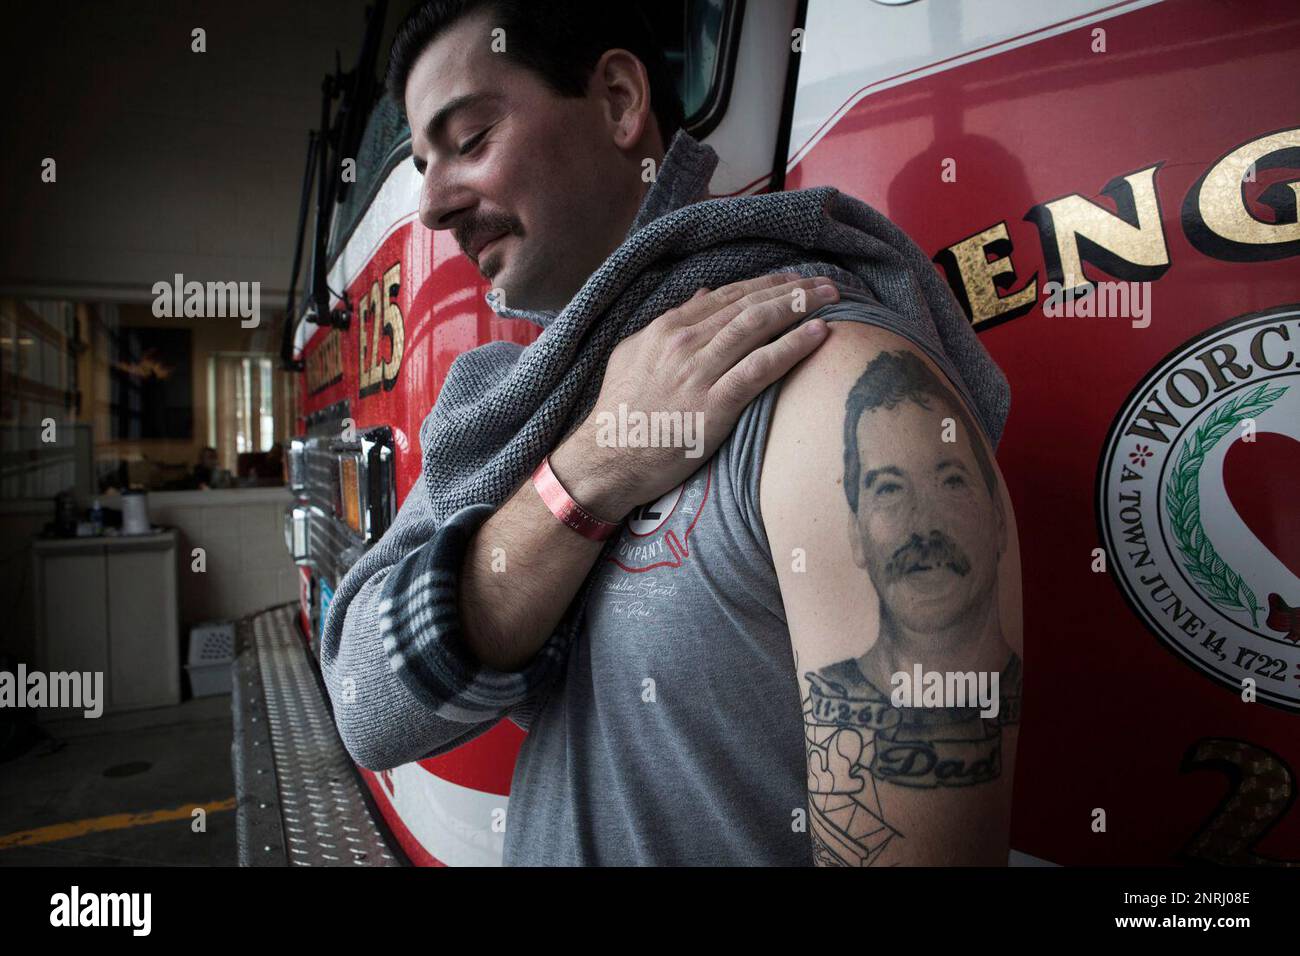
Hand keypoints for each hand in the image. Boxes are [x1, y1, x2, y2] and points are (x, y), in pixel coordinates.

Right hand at [550, 273, 838, 518]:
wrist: (606, 459)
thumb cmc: (621, 411)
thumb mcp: (635, 353)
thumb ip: (672, 322)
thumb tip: (705, 295)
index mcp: (666, 328)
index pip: (727, 296)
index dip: (766, 284)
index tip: (795, 279)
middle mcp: (684, 343)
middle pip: (749, 305)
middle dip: (792, 290)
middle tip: (828, 284)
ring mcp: (699, 373)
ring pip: (757, 328)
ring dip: (799, 308)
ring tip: (832, 299)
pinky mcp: (714, 405)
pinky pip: (760, 369)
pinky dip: (792, 348)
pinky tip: (819, 335)